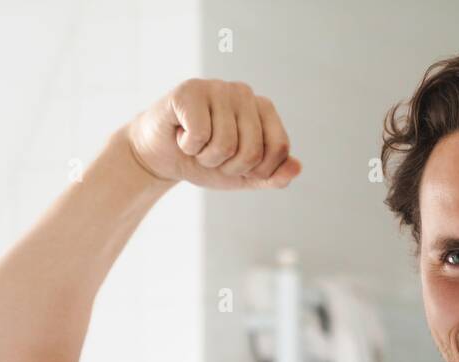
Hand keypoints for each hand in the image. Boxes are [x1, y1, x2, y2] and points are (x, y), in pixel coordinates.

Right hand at [127, 79, 301, 189]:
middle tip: (212, 155)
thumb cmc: (205, 162)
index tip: (238, 165)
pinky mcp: (190, 91)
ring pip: (225, 144)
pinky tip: (182, 135)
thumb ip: (273, 176)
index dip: (258, 170)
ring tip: (196, 145)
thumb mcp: (244, 176)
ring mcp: (217, 88)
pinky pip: (200, 135)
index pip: (280, 148)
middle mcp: (244, 92)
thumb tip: (297, 168)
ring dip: (206, 157)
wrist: (161, 157)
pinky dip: (188, 146)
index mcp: (264, 109)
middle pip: (253, 150)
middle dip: (229, 166)